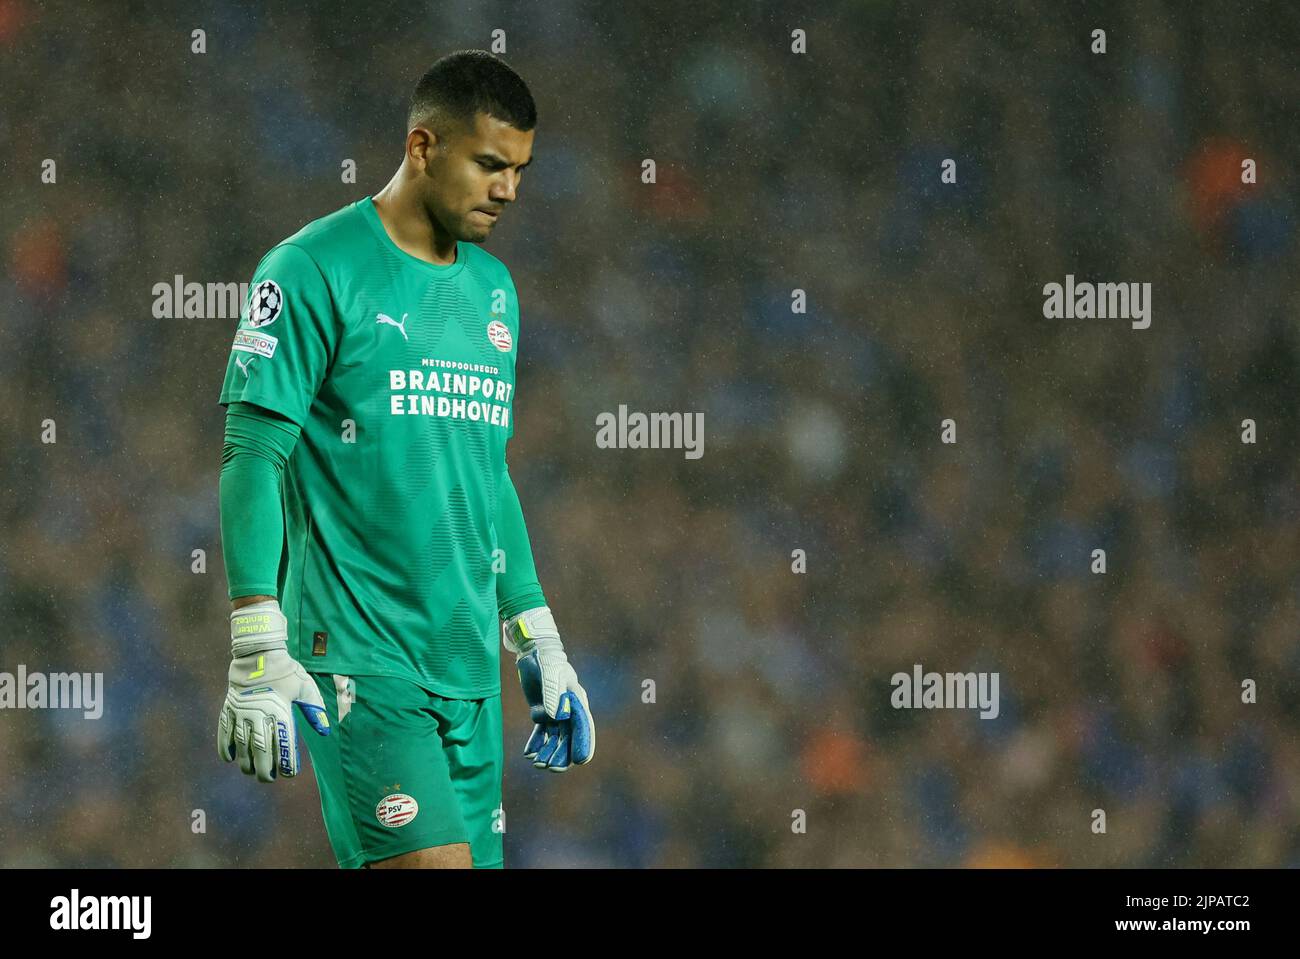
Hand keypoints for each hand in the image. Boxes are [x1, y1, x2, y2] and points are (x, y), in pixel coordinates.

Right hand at [217, 599, 329, 780]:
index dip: (286, 761)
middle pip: (260, 749)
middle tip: (268, 779)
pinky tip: (229, 759)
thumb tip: (325, 731)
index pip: (283, 742)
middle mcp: (260, 714)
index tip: (289, 773)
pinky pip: (224, 732)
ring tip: (250, 772)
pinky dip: (225, 747)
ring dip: (245, 762)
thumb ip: (314, 709)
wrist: (258, 653)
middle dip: (264, 768)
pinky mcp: (229, 709)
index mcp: (280, 710)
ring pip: (241, 745)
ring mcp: (241, 712)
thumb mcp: (305, 687)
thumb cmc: (286, 671)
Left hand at [503, 607, 594, 770]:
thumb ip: (553, 695)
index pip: (583, 726)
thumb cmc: (546, 661)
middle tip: (552, 769)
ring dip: (548, 752)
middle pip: (569, 736)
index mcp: (577, 700)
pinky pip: (541, 732)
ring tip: (538, 765)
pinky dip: (537, 743)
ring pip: (555, 737)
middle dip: (562, 754)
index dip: (583, 743)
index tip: (581, 760)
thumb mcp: (550, 675)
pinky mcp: (543, 711)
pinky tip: (529, 754)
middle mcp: (569, 709)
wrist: (533, 652)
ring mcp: (556, 711)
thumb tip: (555, 718)